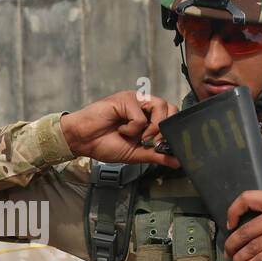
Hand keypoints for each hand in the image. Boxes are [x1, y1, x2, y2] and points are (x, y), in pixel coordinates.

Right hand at [60, 91, 180, 166]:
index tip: (160, 146)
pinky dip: (131, 129)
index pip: (172, 116)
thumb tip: (178, 161)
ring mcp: (135, 101)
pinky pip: (141, 116)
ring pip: (160, 108)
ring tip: (137, 136)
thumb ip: (157, 155)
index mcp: (148, 116)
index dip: (171, 131)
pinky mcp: (126, 99)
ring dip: (151, 128)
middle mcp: (144, 106)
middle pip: (171, 108)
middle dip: (164, 129)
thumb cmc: (104, 144)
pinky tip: (120, 129)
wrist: (83, 141)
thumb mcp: (137, 154)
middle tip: (151, 142)